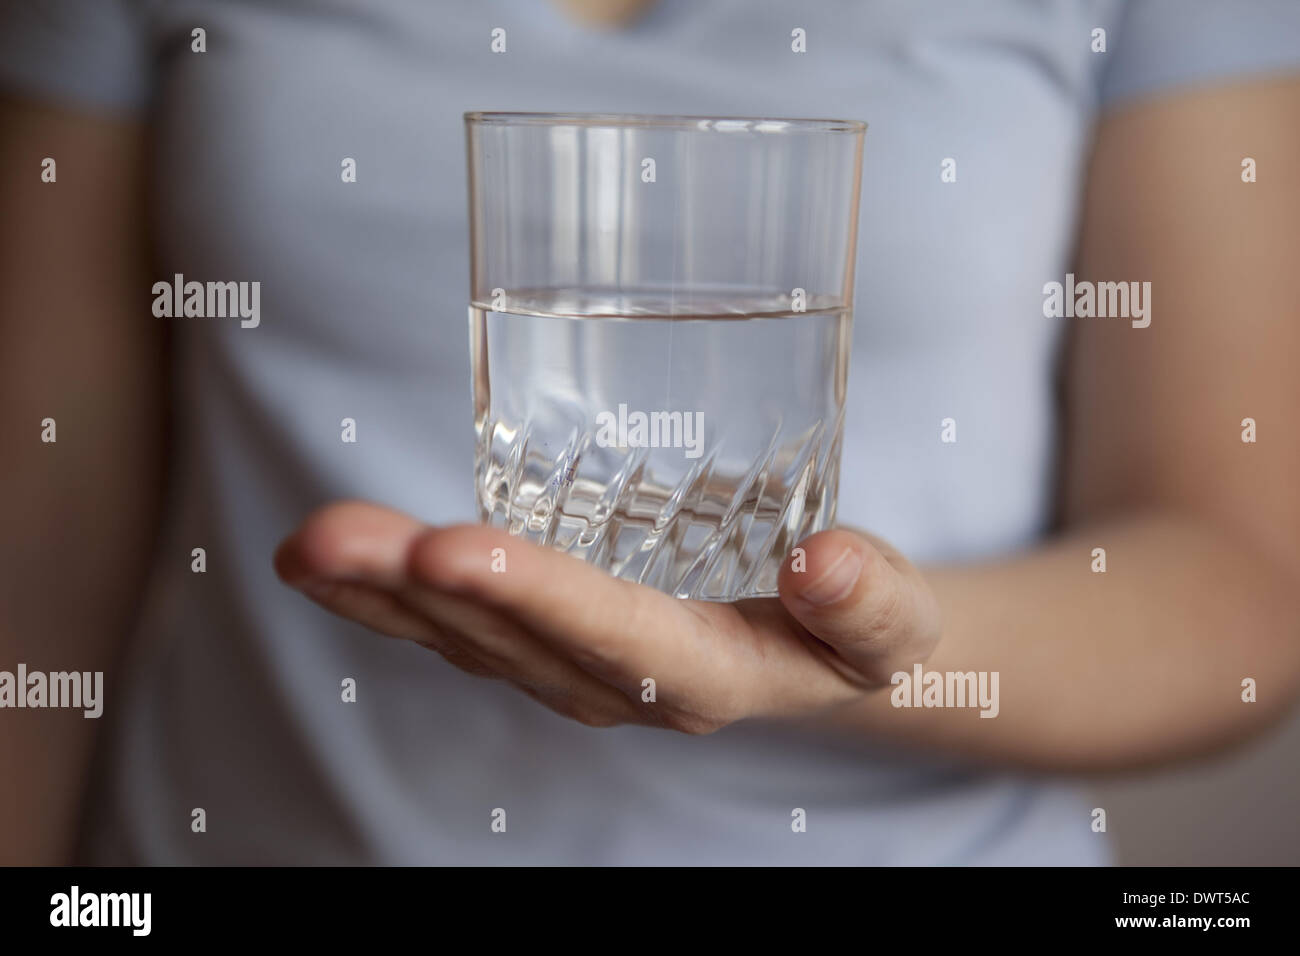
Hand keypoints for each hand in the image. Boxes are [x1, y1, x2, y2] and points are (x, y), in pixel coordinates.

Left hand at [274, 502, 941, 732]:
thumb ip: (875, 602)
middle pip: (515, 643)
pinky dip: (391, 593)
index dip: (541, 598)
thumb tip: (824, 562)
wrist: (817, 647)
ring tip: (309, 543)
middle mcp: (620, 687)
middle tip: (333, 540)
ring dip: (383, 594)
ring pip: (468, 640)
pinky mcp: (544, 637)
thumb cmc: (853, 627)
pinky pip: (460, 624)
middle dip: (421, 592)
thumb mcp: (897, 622)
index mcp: (708, 680)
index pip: (618, 642)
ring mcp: (572, 668)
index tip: (462, 550)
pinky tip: (332, 558)